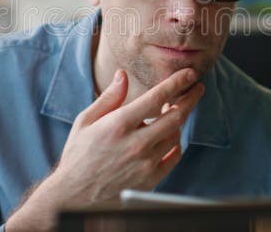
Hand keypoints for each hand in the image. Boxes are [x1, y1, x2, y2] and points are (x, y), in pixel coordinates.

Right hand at [5, 67, 203, 230]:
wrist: (74, 195)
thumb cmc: (78, 155)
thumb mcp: (86, 121)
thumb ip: (108, 98)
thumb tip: (122, 75)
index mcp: (119, 124)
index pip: (156, 97)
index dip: (177, 83)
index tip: (189, 74)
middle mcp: (136, 143)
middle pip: (175, 116)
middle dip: (190, 99)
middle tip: (196, 89)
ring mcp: (145, 163)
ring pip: (175, 136)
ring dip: (178, 121)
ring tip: (172, 112)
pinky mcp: (150, 180)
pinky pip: (174, 157)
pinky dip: (176, 144)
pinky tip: (170, 137)